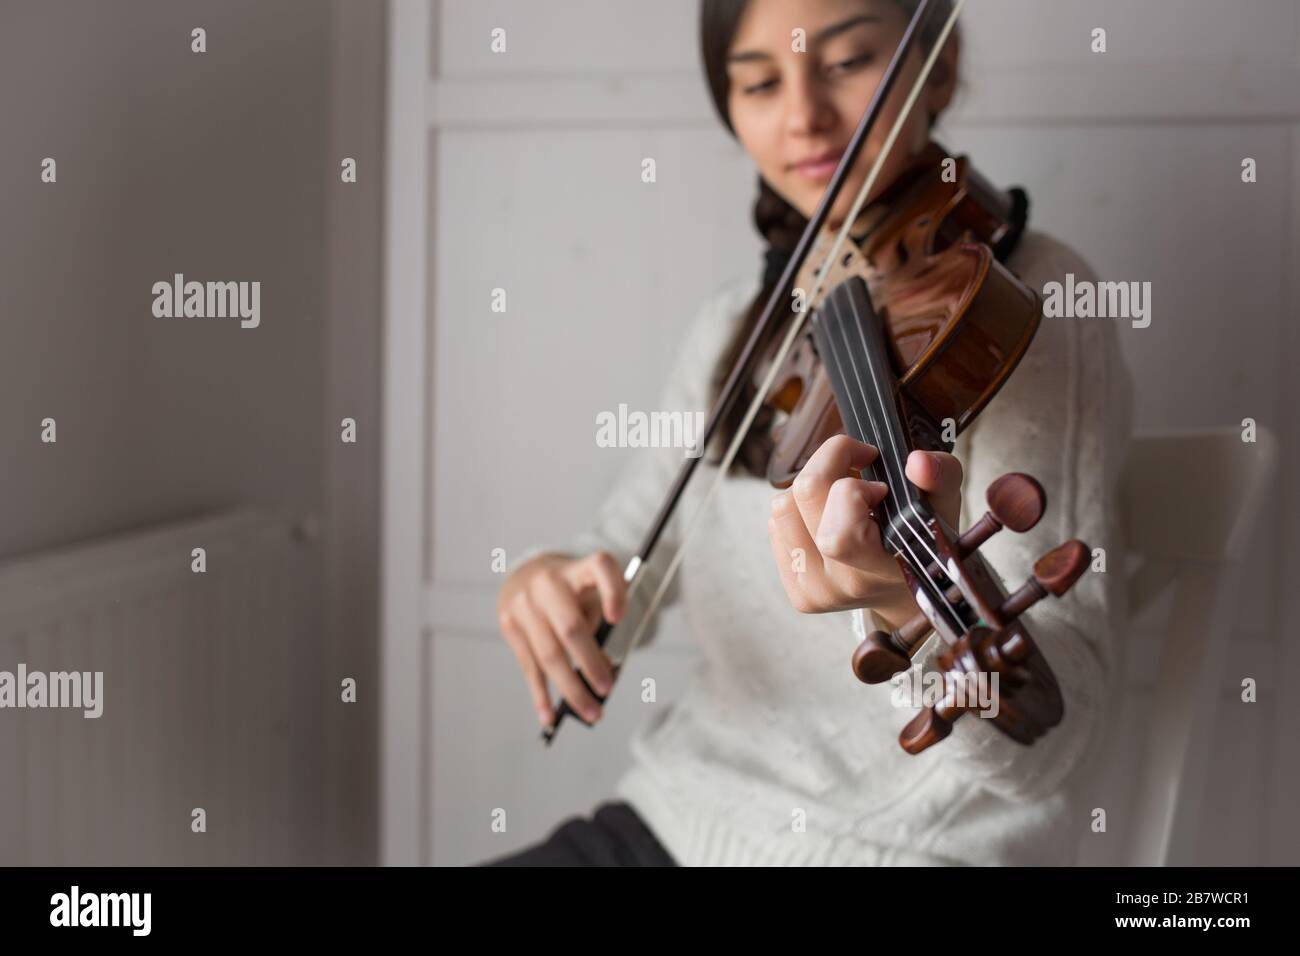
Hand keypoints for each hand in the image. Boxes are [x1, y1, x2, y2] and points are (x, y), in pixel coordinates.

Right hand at [496, 551, 625, 727]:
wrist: (524, 574)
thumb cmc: (570, 590)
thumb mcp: (588, 591)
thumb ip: (599, 622)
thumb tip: (603, 675)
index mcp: (577, 569)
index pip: (601, 568)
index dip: (612, 591)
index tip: (618, 619)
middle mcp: (548, 583)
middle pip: (570, 627)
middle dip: (590, 662)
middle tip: (607, 688)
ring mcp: (524, 604)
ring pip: (549, 654)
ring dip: (571, 689)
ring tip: (591, 712)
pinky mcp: (509, 625)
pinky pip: (529, 666)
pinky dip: (541, 694)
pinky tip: (549, 715)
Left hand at [767, 435, 963, 629]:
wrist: (904, 593)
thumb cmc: (923, 544)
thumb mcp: (943, 506)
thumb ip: (940, 478)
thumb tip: (918, 461)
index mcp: (884, 570)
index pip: (840, 530)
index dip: (853, 488)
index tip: (878, 485)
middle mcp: (843, 585)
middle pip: (802, 496)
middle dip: (828, 464)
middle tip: (856, 467)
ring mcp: (813, 589)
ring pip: (782, 506)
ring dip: (810, 487)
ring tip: (841, 495)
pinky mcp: (795, 588)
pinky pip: (777, 524)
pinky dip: (799, 508)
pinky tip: (827, 516)